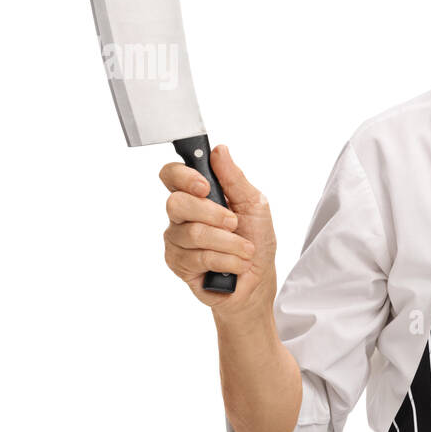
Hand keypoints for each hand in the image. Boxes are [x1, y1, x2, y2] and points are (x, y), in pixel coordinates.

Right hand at [160, 144, 276, 319]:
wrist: (258, 280)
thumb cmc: (256, 239)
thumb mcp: (254, 204)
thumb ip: (235, 178)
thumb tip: (219, 150)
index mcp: (197, 195)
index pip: (172, 175)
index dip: (183, 177)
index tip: (205, 186)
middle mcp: (181, 215)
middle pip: (176, 203)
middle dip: (213, 214)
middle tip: (234, 223)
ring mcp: (177, 240)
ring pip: (192, 233)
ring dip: (229, 242)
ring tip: (244, 249)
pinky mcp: (178, 264)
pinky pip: (198, 257)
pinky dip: (227, 261)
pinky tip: (236, 265)